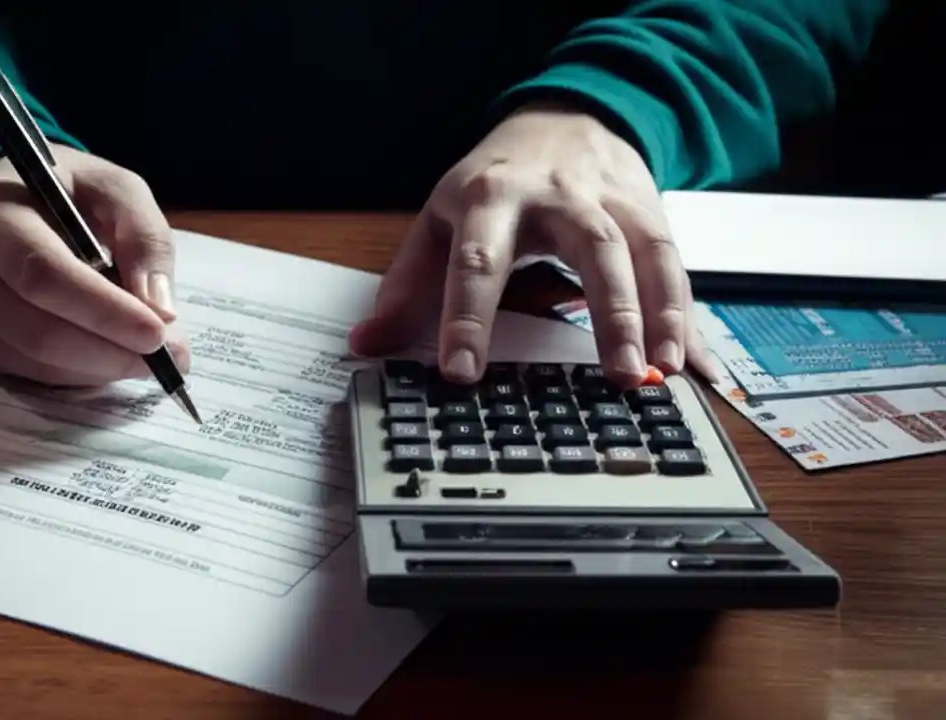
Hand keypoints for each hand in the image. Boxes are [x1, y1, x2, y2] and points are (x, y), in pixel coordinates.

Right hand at [0, 145, 187, 385]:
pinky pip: (25, 373)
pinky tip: (101, 353)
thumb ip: (144, 238)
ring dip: (97, 367)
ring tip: (140, 354)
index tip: (157, 333)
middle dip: (108, 351)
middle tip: (165, 358)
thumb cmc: (64, 192)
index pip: (42, 274)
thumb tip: (160, 309)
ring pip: (33, 361)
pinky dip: (75, 373)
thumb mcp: (114, 189)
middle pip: (36, 330)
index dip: (102, 311)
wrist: (0, 197)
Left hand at [348, 102, 717, 386]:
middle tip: (612, 373)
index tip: (463, 372)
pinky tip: (693, 364)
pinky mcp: (651, 212)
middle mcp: (559, 195)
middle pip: (590, 247)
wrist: (566, 116)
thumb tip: (366, 344)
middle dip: (608, 310)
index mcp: (491, 196)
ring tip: (658, 372)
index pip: (476, 259)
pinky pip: (675, 266)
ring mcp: (613, 201)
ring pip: (645, 253)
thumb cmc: (494, 180)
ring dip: (658, 315)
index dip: (468, 317)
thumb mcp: (439, 221)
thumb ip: (407, 286)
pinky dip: (686, 318)